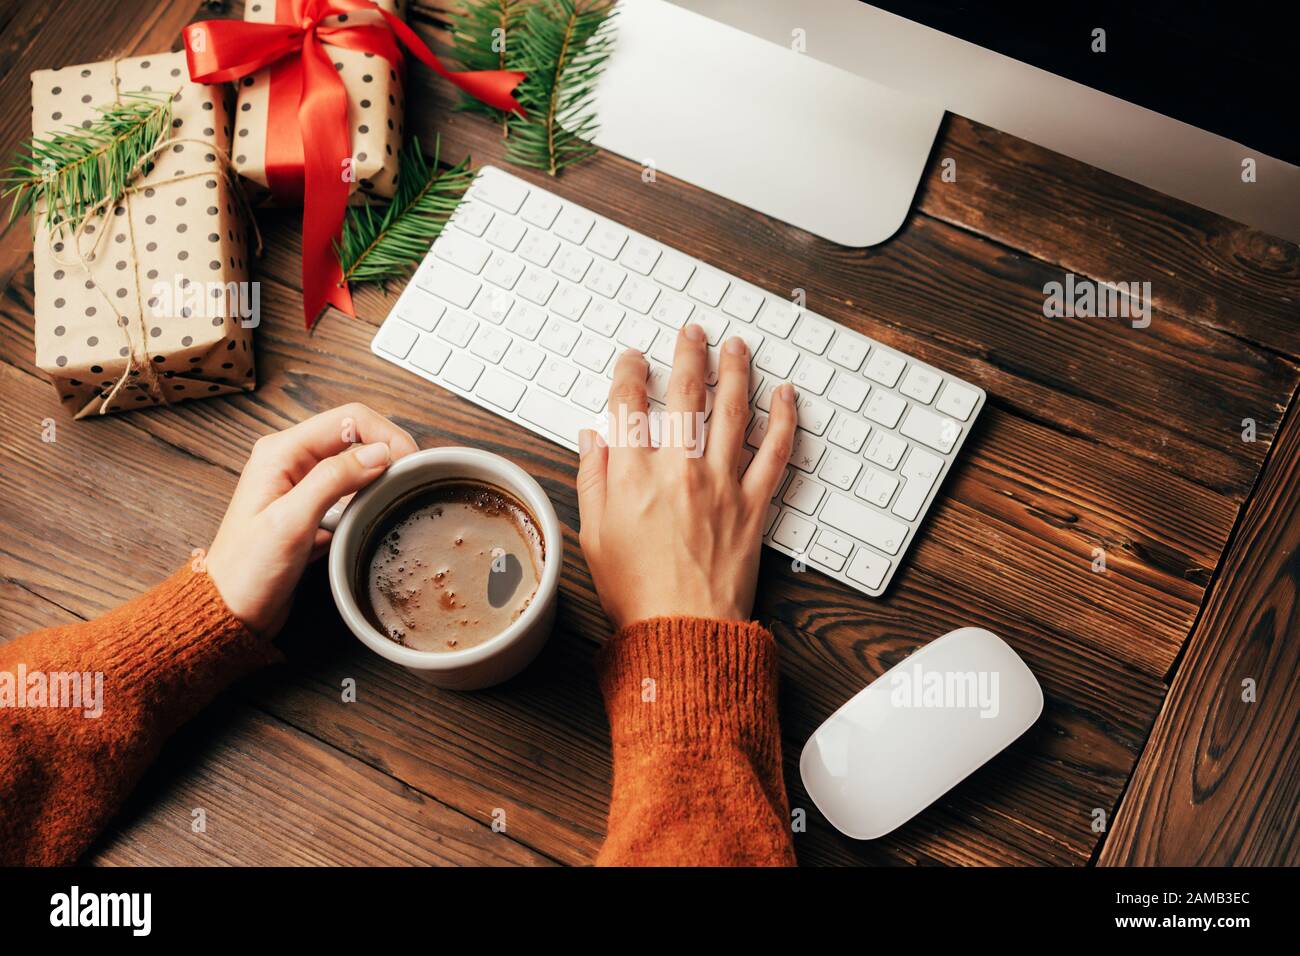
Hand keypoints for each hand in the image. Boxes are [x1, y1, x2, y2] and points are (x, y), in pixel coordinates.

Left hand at [205, 403, 418, 636]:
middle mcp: (290, 462)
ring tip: (399, 492)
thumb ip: (333, 480)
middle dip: (387, 449)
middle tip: (412, 476)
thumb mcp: (290, 522)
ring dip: (379, 472)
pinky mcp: (311, 510)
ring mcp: (301, 486)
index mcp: (281, 453)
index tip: (409, 462)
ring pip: (355, 463)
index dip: (385, 434)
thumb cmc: (247, 572)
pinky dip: (368, 497)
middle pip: (354, 435)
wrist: (231, 613)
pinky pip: (349, 491)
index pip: (348, 419)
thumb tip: (378, 453)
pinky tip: (376, 514)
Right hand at [576, 325, 797, 629]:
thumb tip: (593, 438)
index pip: (628, 405)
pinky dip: (784, 420)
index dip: (628, 374)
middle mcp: (679, 470)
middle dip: (687, 355)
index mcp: (633, 475)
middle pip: (684, 395)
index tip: (632, 360)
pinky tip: (786, 396)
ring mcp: (721, 484)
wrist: (683, 629)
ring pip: (732, 411)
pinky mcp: (754, 505)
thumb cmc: (637, 591)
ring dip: (735, 371)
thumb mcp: (594, 535)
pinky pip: (776, 453)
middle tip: (692, 332)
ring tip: (737, 347)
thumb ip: (594, 479)